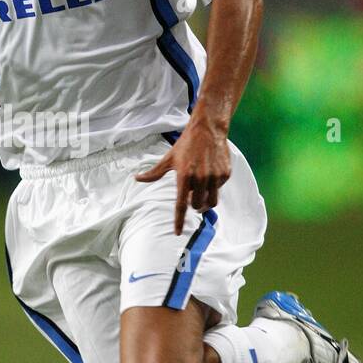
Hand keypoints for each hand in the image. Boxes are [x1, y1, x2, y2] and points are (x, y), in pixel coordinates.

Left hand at [135, 116, 230, 233]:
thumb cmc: (186, 145)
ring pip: (211, 201)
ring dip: (205, 203)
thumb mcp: (169, 159)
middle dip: (194, 206)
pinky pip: (219, 189)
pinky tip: (210, 177)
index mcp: (184, 176)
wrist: (208, 129)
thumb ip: (154, 173)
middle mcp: (200, 178)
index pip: (181, 205)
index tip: (177, 232)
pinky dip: (214, 188)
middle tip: (192, 199)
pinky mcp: (225, 173)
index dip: (178, 221)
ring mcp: (215, 176)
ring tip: (201, 195)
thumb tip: (136, 179)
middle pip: (197, 205)